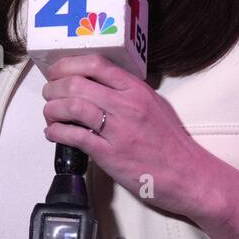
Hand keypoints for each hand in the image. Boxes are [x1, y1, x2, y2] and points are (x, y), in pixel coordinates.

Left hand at [39, 54, 221, 221]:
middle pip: (77, 83)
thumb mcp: (155, 105)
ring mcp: (118, 130)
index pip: (96, 64)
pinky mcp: (111, 155)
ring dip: (52, 109)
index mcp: (137, 90)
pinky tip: (53, 133)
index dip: (69, 64)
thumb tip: (98, 86)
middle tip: (49, 94)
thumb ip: (128, 93)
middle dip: (54, 87)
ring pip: (72, 107)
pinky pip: (75, 137)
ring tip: (49, 114)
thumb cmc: (172, 143)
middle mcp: (127, 105)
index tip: (57, 71)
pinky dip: (57, 133)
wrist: (189, 174)